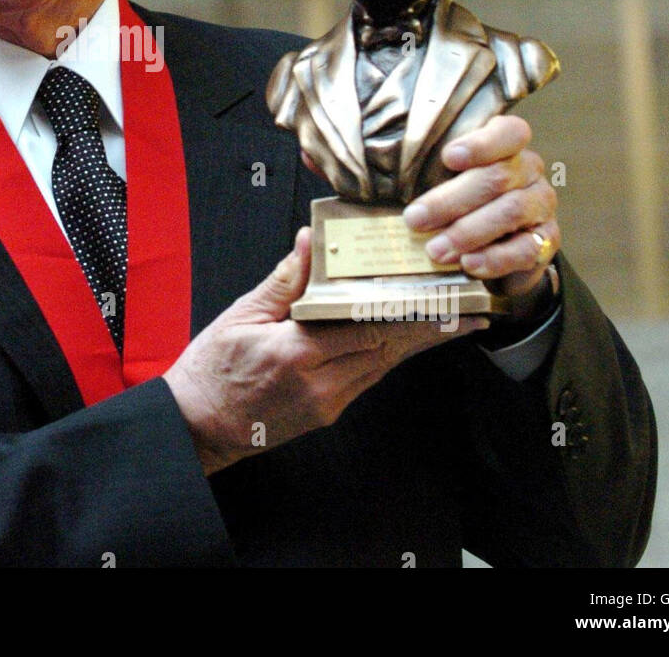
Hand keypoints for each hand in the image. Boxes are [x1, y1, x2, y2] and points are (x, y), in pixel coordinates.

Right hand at [163, 228, 487, 475]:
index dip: (409, 313)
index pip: (366, 327)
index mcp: (296, 353)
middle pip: (387, 349)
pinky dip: (388, 356)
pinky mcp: (327, 412)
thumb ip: (283, 281)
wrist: (199, 426)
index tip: (442, 301)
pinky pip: (367, 379)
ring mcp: (327, 403)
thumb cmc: (213, 368)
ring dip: (417, 344)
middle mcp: (320, 383)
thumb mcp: (241, 316)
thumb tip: (308, 243)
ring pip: (383, 366)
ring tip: (452, 324)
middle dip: (430, 329)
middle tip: (470, 312)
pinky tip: (406, 342)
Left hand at [402, 116, 559, 323]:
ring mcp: (540, 204)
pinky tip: (469, 264)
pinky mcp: (546, 240)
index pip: (509, 133)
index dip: (481, 144)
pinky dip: (494, 258)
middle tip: (414, 219)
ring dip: (468, 231)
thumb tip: (360, 174)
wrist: (497, 246)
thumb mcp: (438, 180)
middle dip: (450, 200)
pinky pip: (525, 248)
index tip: (448, 157)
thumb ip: (416, 172)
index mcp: (506, 146)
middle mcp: (529, 170)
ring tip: (435, 250)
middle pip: (497, 177)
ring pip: (509, 211)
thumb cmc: (459, 203)